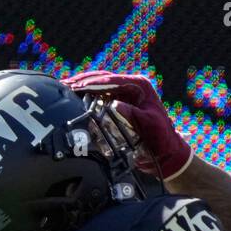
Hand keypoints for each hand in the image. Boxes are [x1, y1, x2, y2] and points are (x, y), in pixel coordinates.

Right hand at [63, 71, 192, 179]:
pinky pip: (100, 95)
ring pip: (99, 85)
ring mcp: (125, 93)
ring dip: (82, 86)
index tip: (75, 85)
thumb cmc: (161, 138)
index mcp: (139, 86)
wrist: (167, 152)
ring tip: (63, 88)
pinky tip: (73, 97)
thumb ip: (133, 113)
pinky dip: (86, 95)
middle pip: (102, 78)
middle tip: (64, 84)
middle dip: (82, 81)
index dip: (92, 83)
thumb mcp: (149, 124)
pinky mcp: (119, 102)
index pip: (111, 80)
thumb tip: (114, 104)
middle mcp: (131, 86)